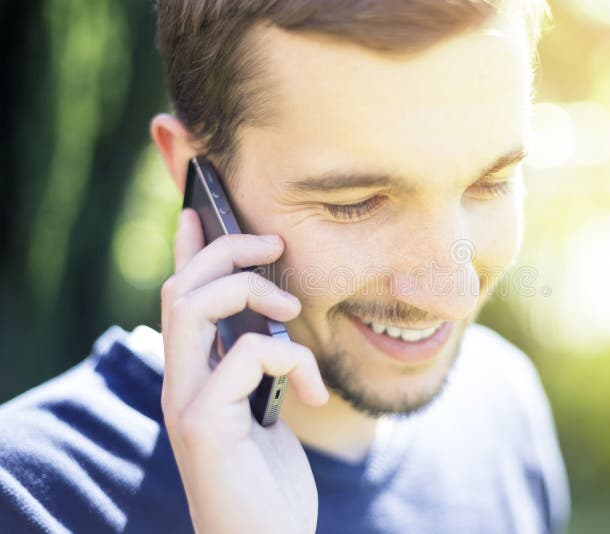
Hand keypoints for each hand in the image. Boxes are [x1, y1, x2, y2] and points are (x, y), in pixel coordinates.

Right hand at [159, 207, 328, 533]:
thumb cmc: (269, 484)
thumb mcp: (266, 413)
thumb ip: (256, 370)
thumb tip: (269, 324)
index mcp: (196, 377)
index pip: (181, 298)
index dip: (188, 250)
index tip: (198, 210)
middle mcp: (180, 384)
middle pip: (181, 288)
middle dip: (226, 251)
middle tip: (274, 245)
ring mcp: (186, 403)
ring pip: (193, 305)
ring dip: (251, 290)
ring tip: (292, 311)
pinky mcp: (203, 424)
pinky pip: (246, 353)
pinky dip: (291, 358)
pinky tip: (314, 392)